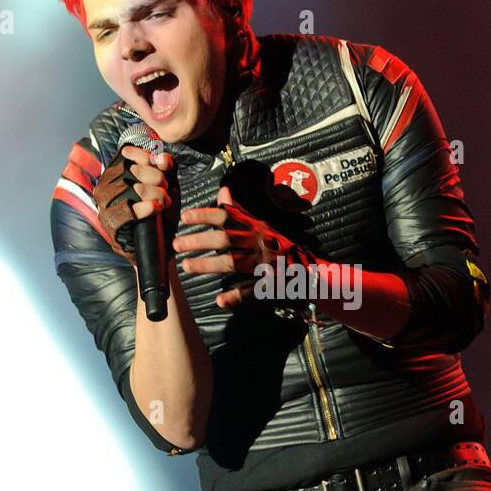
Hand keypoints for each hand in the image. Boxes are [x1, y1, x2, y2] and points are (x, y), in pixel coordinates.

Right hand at [91, 145, 175, 264]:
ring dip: (154, 194)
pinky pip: (127, 211)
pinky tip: (156, 208)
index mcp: (116, 173)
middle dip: (156, 178)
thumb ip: (165, 168)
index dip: (147, 155)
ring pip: (131, 189)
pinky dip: (145, 208)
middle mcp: (106, 186)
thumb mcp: (166, 184)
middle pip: (132, 170)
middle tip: (165, 190)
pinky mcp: (110, 224)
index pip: (127, 153)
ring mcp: (105, 206)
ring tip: (163, 202)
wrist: (158, 244)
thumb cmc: (161, 211)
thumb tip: (163, 159)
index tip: (163, 165)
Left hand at [173, 185, 314, 309]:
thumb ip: (240, 211)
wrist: (313, 271)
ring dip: (208, 265)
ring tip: (186, 266)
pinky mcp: (273, 285)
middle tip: (176, 244)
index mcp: (258, 227)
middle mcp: (262, 242)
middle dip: (199, 241)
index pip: (229, 217)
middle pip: (226, 239)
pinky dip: (236, 296)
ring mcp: (267, 264)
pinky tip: (219, 300)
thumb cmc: (282, 247)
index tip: (184, 217)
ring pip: (234, 263)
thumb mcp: (263, 226)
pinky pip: (252, 291)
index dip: (206, 215)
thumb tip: (223, 190)